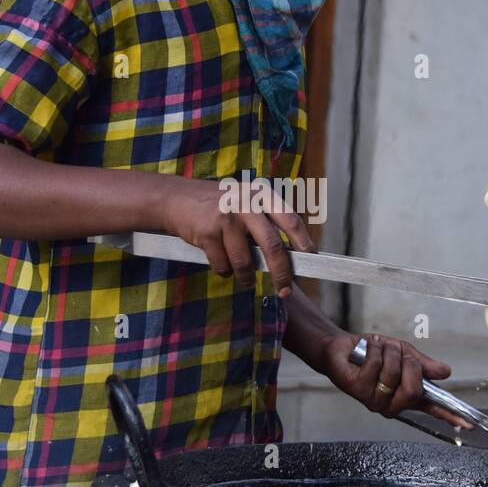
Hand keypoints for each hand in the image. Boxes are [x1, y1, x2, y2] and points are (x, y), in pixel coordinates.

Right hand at [162, 177, 314, 296]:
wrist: (176, 199)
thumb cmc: (218, 206)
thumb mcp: (246, 203)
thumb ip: (266, 224)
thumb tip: (291, 258)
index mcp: (261, 195)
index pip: (290, 221)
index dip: (304, 243)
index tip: (311, 261)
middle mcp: (246, 203)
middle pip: (272, 246)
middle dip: (281, 273)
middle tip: (285, 291)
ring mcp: (226, 217)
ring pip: (245, 262)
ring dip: (245, 276)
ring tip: (242, 276)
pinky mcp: (208, 233)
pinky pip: (223, 265)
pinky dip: (223, 270)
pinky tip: (219, 260)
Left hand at [319, 331, 470, 429]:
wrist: (344, 346)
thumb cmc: (375, 353)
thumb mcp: (404, 354)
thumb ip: (423, 365)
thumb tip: (447, 373)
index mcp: (407, 396)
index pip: (432, 407)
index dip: (451, 415)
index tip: (468, 424)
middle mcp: (392, 404)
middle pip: (414, 390)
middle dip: (409, 364)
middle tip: (397, 351)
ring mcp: (374, 400)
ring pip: (393, 374)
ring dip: (388, 352)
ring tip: (379, 347)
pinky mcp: (358, 390)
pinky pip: (376, 366)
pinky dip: (374, 349)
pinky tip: (367, 346)